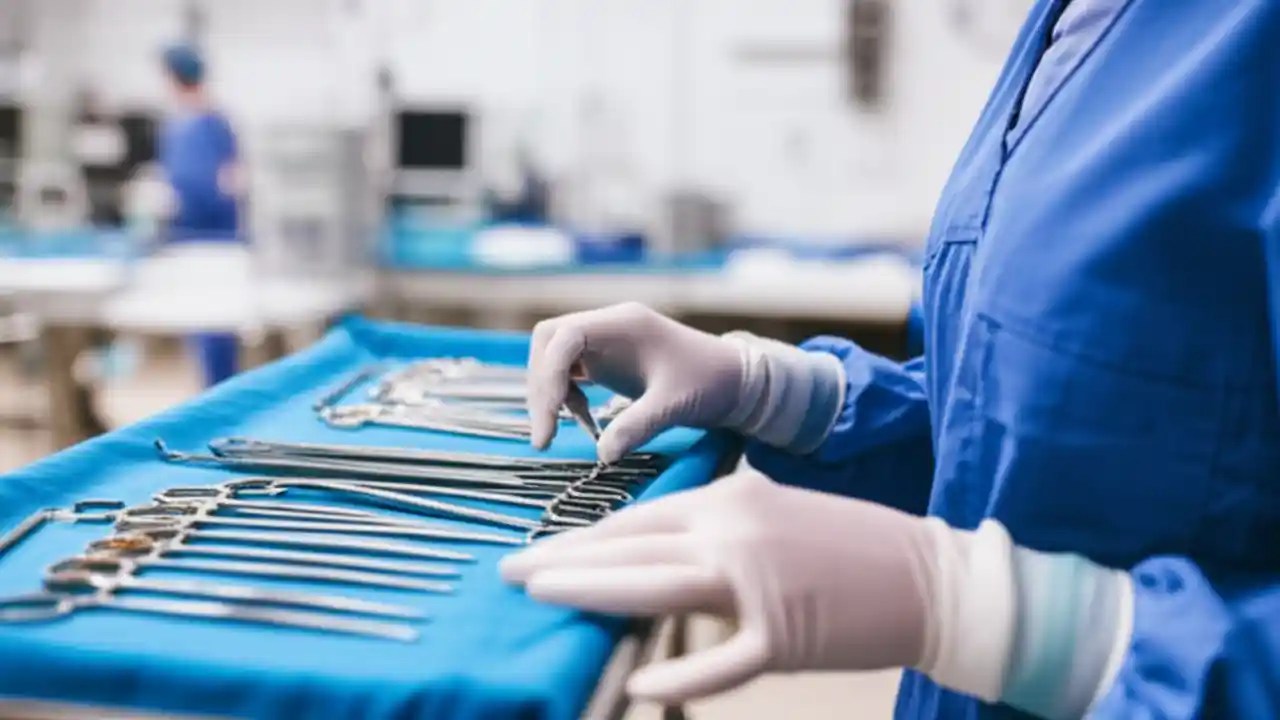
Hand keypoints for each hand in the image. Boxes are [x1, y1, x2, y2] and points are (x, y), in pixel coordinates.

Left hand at [500, 470, 934, 703]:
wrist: (930, 574)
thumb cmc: (852, 543)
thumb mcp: (776, 515)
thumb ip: (718, 527)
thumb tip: (662, 550)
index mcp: (733, 500)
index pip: (640, 519)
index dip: (585, 537)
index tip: (541, 548)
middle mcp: (736, 532)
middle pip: (633, 546)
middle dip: (565, 560)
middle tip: (510, 570)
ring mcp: (759, 585)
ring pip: (657, 589)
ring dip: (591, 592)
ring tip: (537, 598)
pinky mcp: (785, 637)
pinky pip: (722, 663)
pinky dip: (681, 679)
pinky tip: (638, 689)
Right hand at [526, 303, 744, 462]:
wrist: (735, 380)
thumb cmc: (710, 383)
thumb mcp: (675, 406)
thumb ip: (637, 426)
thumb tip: (602, 454)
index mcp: (624, 324)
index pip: (565, 336)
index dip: (549, 375)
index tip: (550, 417)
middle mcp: (609, 326)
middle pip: (548, 343)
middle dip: (540, 386)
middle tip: (545, 432)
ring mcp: (605, 341)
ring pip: (554, 357)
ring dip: (549, 393)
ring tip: (559, 432)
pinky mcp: (606, 359)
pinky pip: (569, 371)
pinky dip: (565, 396)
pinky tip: (583, 421)